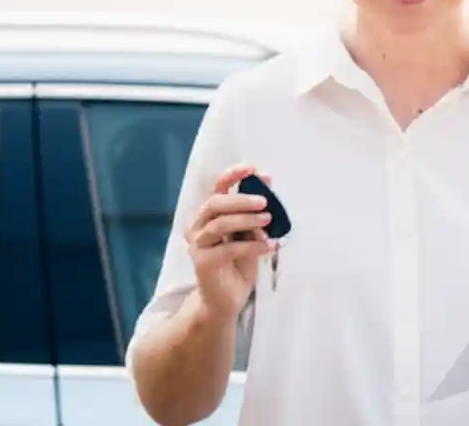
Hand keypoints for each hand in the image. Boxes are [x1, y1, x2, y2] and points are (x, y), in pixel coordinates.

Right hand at [186, 164, 276, 321]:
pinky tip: (270, 247)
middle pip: (215, 203)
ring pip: (219, 224)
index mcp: (208, 215)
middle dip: (241, 199)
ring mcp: (198, 245)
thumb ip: (256, 212)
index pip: (216, 187)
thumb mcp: (251, 234)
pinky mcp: (203, 263)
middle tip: (265, 202)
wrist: (227, 300)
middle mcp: (198, 226)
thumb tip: (268, 182)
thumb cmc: (238, 263)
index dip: (233, 175)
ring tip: (269, 221)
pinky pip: (228, 249)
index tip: (253, 168)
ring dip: (247, 220)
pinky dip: (252, 246)